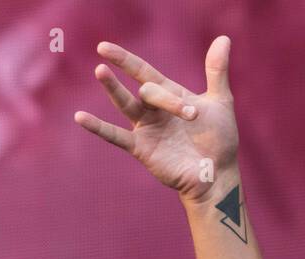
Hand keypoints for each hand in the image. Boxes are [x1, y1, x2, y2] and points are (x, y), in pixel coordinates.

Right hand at [74, 36, 238, 204]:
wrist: (218, 174)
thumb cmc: (219, 140)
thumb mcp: (221, 102)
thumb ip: (216, 71)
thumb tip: (224, 38)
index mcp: (168, 94)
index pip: (143, 71)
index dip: (124, 59)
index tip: (104, 48)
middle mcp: (153, 110)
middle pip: (147, 91)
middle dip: (168, 101)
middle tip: (190, 115)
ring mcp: (145, 128)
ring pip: (126, 104)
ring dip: (114, 89)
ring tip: (100, 71)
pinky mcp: (141, 149)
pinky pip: (116, 136)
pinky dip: (99, 128)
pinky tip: (80, 118)